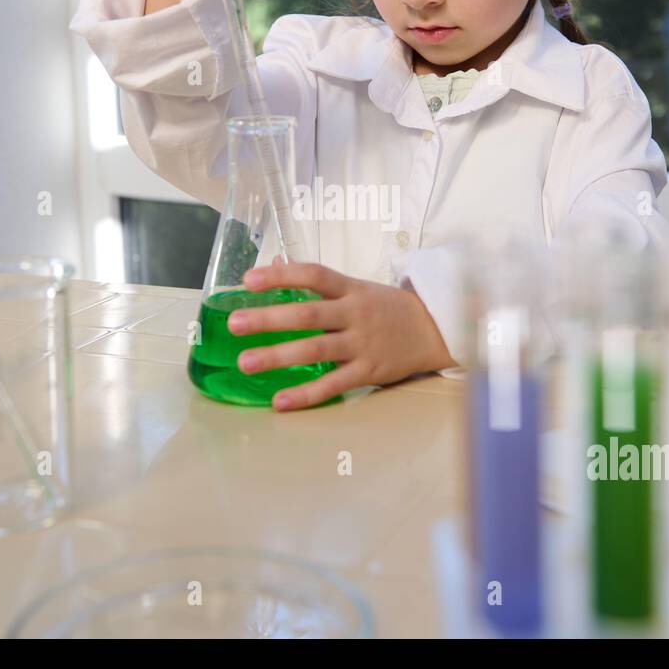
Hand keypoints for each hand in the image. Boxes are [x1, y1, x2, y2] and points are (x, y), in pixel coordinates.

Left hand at [228, 262, 457, 410]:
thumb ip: (321, 285)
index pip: (314, 275)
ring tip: (245, 362)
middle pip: (309, 314)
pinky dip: (306, 394)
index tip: (248, 279)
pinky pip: (334, 384)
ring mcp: (362, 343)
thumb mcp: (358, 289)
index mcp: (351, 289)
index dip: (282, 275)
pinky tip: (279, 401)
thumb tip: (275, 268)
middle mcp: (354, 314)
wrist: (434, 331)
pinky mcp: (369, 371)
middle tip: (234, 323)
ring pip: (316, 350)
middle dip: (269, 319)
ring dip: (278, 356)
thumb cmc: (387, 309)